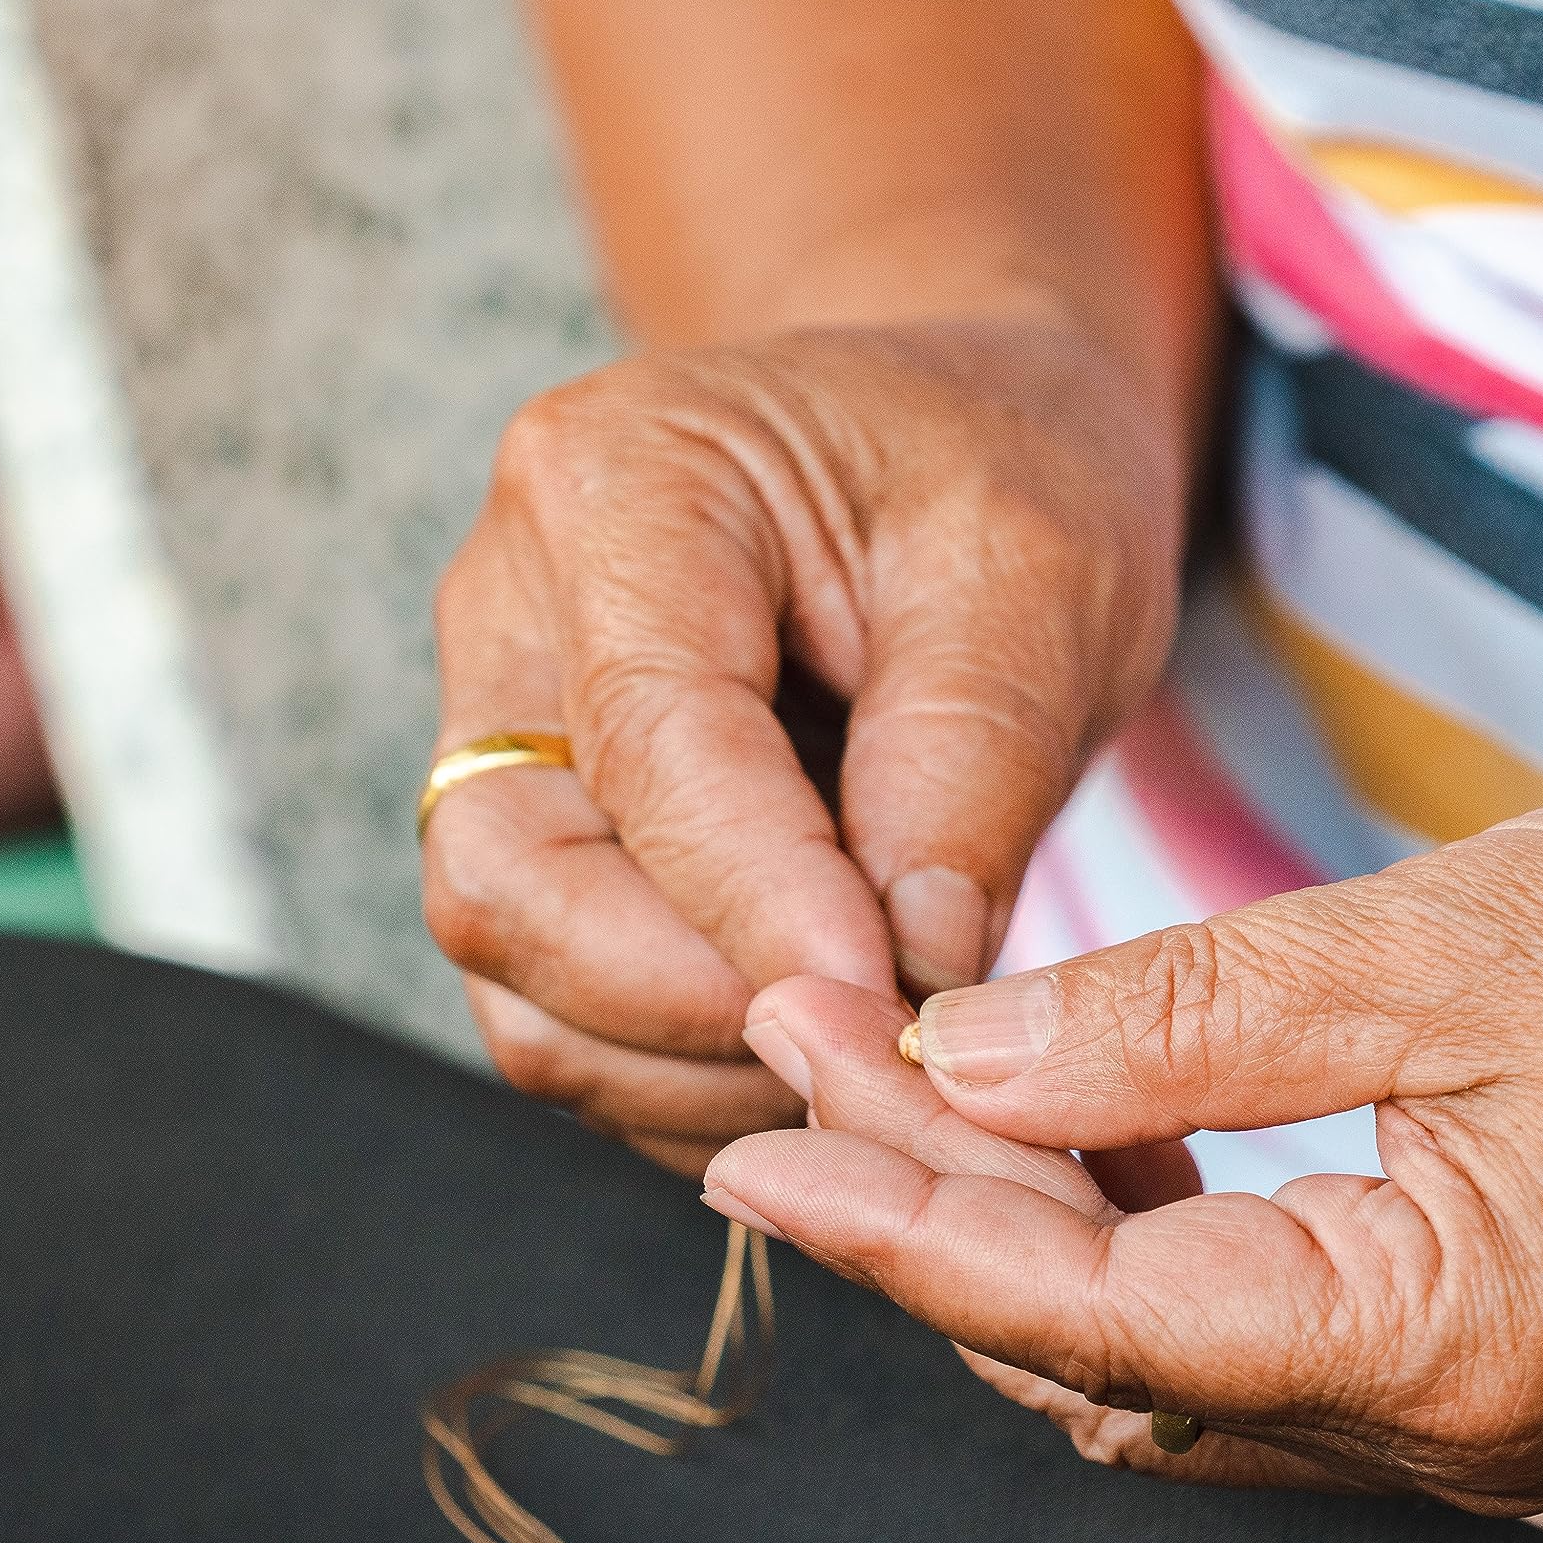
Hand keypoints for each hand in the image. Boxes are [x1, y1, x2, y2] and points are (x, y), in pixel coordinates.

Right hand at [423, 319, 1187, 1173]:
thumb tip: (905, 986)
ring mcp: (499, 745)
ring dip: (689, 1074)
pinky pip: (563, 1022)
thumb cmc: (1004, 478)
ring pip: (518, 984)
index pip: (647, 747)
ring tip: (867, 1065)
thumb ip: (968, 770)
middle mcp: (506, 617)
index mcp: (616, 484)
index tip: (894, 1009)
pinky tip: (818, 1064)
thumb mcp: (1044, 577)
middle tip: (874, 1054)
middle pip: (508, 885)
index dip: (762, 907)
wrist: (961, 458)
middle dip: (691, 1011)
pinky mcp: (535, 852)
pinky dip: (686, 1084)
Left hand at [704, 795, 1542, 1512]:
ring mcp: (1440, 1426)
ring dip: (1002, 1217)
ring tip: (873, 1074)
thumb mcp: (1427, 946)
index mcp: (1439, 1349)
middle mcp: (1433, 1438)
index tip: (752, 1143)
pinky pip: (1214, 1329)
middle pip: (1088, 1341)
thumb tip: (953, 1059)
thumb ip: (1169, 1017)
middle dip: (925, 1203)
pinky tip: (1032, 1124)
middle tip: (791, 1063)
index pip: (1088, 1309)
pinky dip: (1107, 1233)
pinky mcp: (1442, 1376)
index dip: (898, 1223)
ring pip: (1136, 1348)